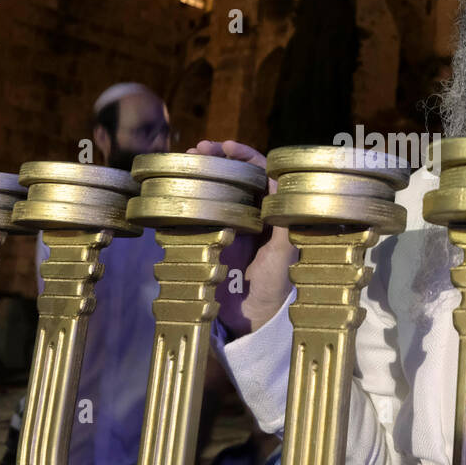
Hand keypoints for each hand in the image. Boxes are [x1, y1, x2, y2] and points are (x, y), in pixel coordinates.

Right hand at [186, 139, 296, 335]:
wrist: (256, 318)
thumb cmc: (278, 284)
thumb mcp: (286, 248)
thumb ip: (284, 217)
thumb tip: (279, 183)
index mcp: (274, 210)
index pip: (260, 172)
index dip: (244, 156)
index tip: (226, 145)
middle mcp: (252, 214)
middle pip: (234, 175)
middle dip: (217, 158)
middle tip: (198, 150)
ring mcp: (230, 225)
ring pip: (216, 190)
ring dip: (202, 173)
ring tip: (186, 161)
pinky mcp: (211, 240)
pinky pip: (199, 212)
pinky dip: (189, 198)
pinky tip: (178, 189)